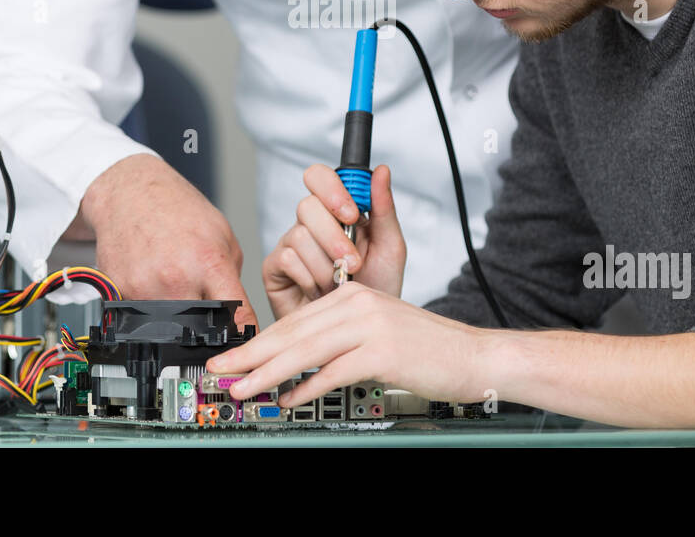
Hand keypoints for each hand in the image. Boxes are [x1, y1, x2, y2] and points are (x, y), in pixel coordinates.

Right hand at [78, 153, 257, 329]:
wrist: (130, 192)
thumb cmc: (178, 209)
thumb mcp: (222, 235)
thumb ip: (230, 277)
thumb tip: (236, 313)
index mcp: (208, 261)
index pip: (235, 313)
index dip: (243, 333)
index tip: (246, 344)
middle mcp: (177, 278)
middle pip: (199, 328)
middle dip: (204, 324)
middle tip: (201, 302)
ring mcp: (145, 287)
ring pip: (168, 326)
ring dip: (175, 315)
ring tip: (173, 281)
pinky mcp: (120, 291)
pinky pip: (140, 315)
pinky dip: (149, 303)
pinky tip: (151, 276)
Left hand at [206, 282, 494, 406]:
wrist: (474, 356)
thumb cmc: (425, 349)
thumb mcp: (376, 332)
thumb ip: (338, 340)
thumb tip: (296, 366)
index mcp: (353, 295)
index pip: (294, 320)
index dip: (259, 341)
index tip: (233, 358)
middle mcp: (358, 303)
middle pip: (292, 332)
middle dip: (251, 355)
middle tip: (221, 372)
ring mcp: (370, 325)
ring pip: (305, 350)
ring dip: (268, 373)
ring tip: (243, 389)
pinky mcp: (382, 350)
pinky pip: (334, 371)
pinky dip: (308, 387)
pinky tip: (289, 399)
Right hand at [263, 163, 404, 318]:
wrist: (361, 334)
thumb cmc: (375, 289)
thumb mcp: (389, 247)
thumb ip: (384, 208)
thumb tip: (381, 171)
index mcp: (337, 211)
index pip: (320, 178)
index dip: (332, 190)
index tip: (352, 215)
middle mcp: (311, 224)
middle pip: (307, 206)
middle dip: (334, 237)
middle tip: (352, 262)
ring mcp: (291, 245)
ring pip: (299, 235)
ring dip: (326, 265)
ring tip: (338, 284)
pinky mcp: (275, 268)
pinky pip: (287, 258)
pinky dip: (310, 278)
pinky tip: (319, 292)